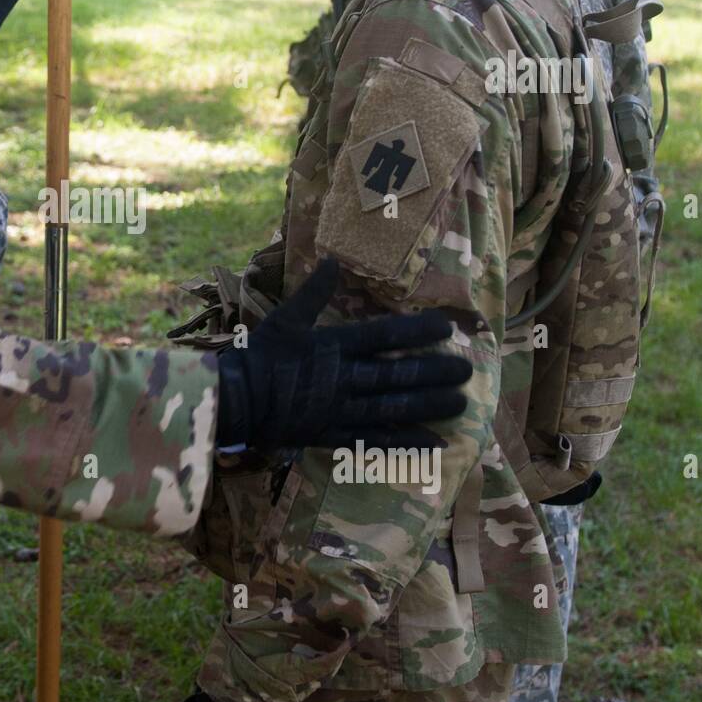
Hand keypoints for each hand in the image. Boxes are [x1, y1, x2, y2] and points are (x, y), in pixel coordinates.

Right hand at [215, 257, 471, 453]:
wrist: (235, 400)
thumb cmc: (259, 356)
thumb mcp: (284, 318)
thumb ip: (313, 292)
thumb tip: (332, 260)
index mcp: (332, 346)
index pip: (383, 336)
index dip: (417, 331)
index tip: (447, 327)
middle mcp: (342, 378)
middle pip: (396, 375)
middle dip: (434, 372)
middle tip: (466, 370)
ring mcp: (339, 409)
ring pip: (392, 408)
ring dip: (428, 406)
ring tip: (460, 404)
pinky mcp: (333, 434)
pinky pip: (374, 439)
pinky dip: (403, 441)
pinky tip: (432, 442)